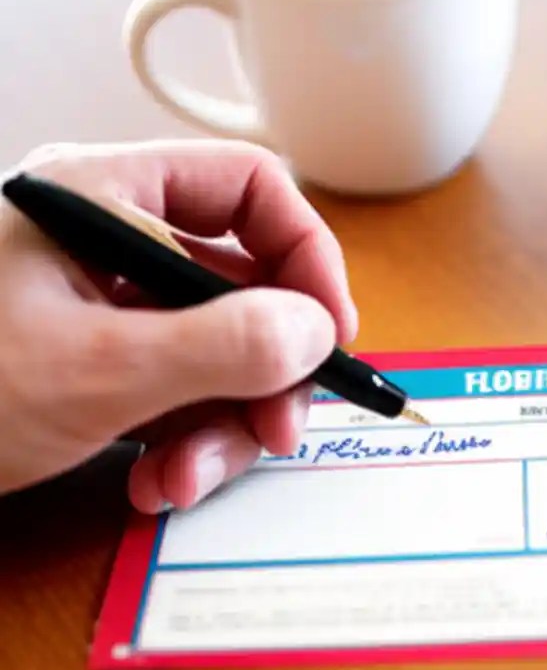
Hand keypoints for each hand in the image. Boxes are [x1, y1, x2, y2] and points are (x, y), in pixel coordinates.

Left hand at [0, 140, 357, 512]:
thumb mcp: (93, 370)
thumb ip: (219, 344)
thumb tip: (314, 331)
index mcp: (103, 197)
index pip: (248, 188)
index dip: (305, 253)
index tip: (330, 331)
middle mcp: (111, 243)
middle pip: (245, 282)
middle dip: (268, 367)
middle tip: (279, 427)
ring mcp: (105, 306)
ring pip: (219, 348)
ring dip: (226, 421)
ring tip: (190, 477)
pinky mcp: (98, 363)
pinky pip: (180, 388)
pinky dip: (186, 439)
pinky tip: (158, 482)